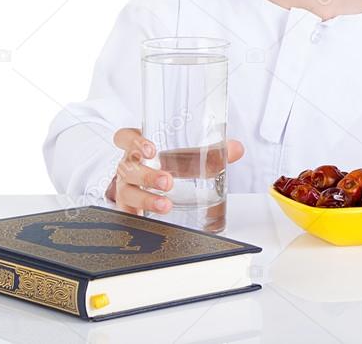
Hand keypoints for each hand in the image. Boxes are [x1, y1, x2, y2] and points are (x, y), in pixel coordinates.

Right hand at [107, 128, 244, 214]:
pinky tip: (146, 222)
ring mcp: (126, 187)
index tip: (151, 149)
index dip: (134, 142)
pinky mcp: (128, 207)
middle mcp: (129, 165)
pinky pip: (126, 213)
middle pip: (128, 167)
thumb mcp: (188, 156)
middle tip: (168, 182)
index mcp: (139, 147)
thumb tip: (236, 149)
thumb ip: (211, 152)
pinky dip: (136, 218)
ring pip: (127, 191)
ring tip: (165, 205)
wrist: (154, 185)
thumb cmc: (168, 163)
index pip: (125, 137)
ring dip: (146, 198)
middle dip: (147, 175)